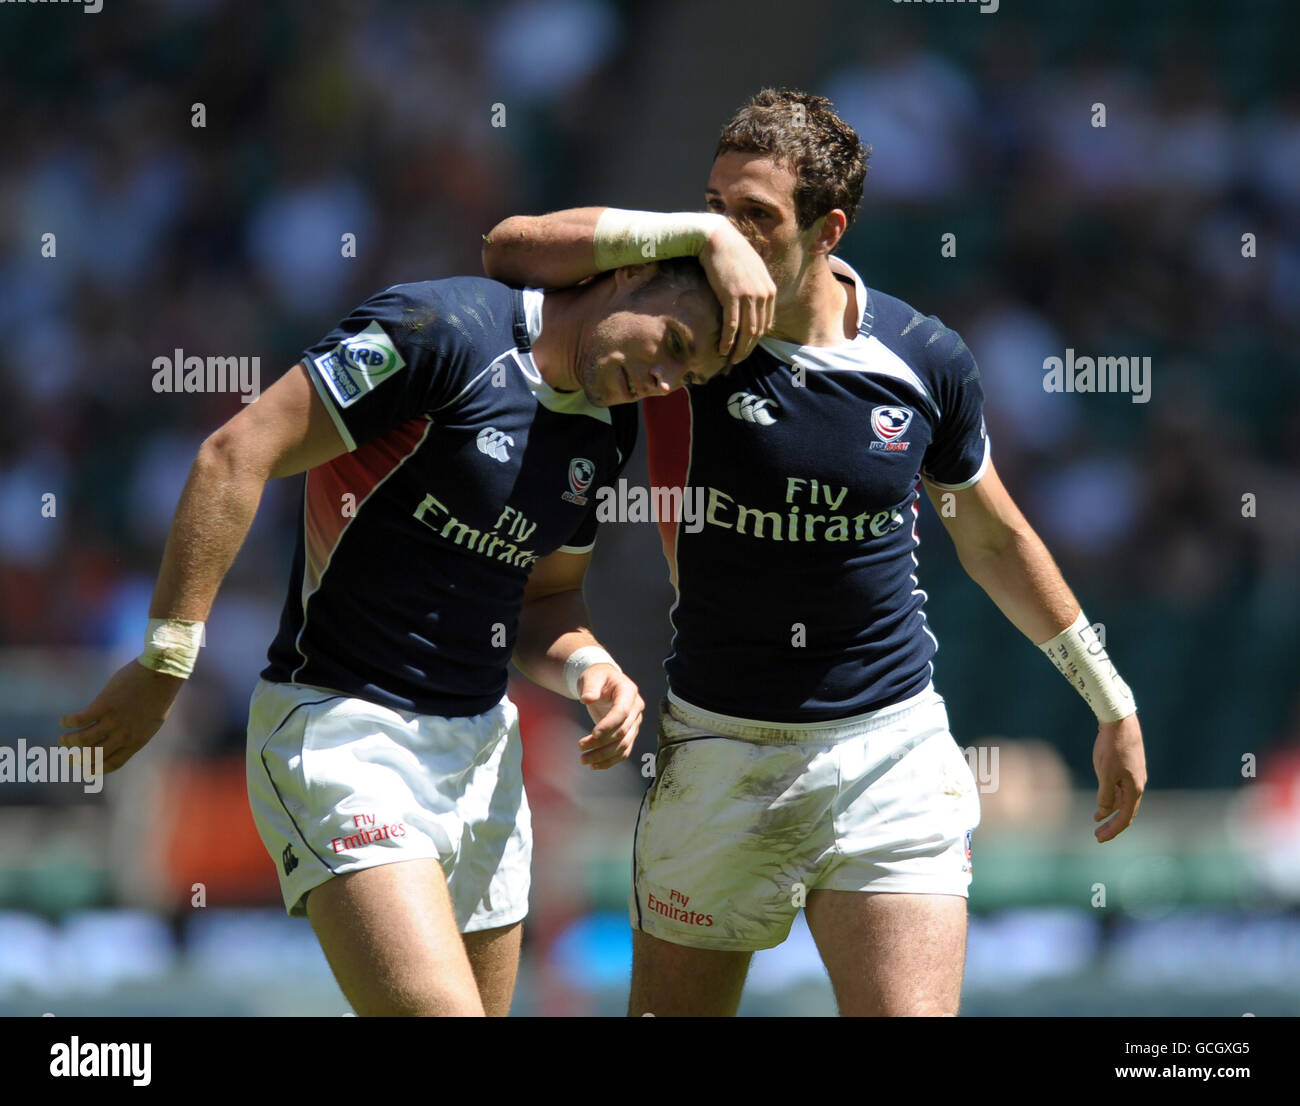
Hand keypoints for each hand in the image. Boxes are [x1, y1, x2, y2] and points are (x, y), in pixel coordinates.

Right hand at [59, 659, 183, 772]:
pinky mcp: (104, 706)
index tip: (85, 771)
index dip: (96, 769)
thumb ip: (137, 730)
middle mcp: (124, 735)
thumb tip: (121, 735)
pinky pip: (79, 720)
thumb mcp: (151, 719)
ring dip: (68, 741)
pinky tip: (64, 720)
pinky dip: (68, 722)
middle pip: (94, 754)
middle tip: (69, 757)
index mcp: (138, 740)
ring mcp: (113, 721)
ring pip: (82, 739)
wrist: (163, 673)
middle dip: (78, 759)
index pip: (114, 762)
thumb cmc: (159, 693)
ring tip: (63, 738)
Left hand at [575, 664, 643, 769]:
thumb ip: (590, 686)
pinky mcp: (629, 733)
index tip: (593, 734)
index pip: (622, 712)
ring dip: (604, 755)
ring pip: (623, 745)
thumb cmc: (597, 677)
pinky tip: (594, 765)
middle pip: (622, 731)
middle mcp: (635, 708)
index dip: (609, 725)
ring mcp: (634, 722)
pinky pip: (623, 751)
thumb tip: (587, 699)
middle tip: (581, 747)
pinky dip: (610, 760)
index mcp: (628, 692)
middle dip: (601, 742)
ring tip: (584, 760)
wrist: (603, 681)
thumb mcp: (592, 676)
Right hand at [699, 221, 776, 364]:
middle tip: (738, 360)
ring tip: (731, 359)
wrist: (718, 239)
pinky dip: (728, 340)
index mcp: (770, 290)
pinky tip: (722, 349)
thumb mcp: (752, 271)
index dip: (756, 339)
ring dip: (738, 349)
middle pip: (758, 331)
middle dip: (748, 348)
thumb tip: (754, 305)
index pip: (766, 323)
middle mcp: (763, 294)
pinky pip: (732, 325)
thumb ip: (757, 288)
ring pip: (746, 332)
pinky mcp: (732, 296)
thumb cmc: (732, 254)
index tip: (745, 347)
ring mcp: (749, 296)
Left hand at [1092, 713, 1145, 841]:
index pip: (1125, 818)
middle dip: (1112, 824)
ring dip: (1110, 810)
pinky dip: (1112, 796)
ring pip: (1124, 799)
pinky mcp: (1129, 766)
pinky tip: (1103, 798)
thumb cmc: (1112, 747)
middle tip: (1098, 835)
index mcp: (1135, 789)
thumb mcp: (1105, 773)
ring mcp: (1135, 775)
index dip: (1113, 831)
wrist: (1120, 721)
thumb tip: (1104, 810)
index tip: (1099, 839)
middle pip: (1126, 811)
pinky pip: (1122, 788)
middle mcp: (1138, 784)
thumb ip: (1106, 795)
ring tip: (1096, 818)